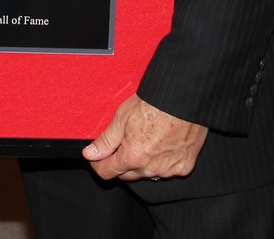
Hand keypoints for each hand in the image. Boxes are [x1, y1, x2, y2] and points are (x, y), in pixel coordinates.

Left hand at [82, 94, 207, 181]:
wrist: (184, 99)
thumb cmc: (154, 104)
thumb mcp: (122, 117)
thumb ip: (106, 140)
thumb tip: (90, 154)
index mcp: (132, 157)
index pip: (107, 172)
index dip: (98, 164)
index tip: (97, 157)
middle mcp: (150, 169)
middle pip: (126, 175)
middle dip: (120, 162)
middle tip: (123, 142)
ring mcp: (168, 170)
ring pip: (147, 173)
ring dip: (142, 163)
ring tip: (146, 140)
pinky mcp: (184, 167)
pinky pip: (167, 170)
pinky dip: (162, 161)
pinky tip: (163, 144)